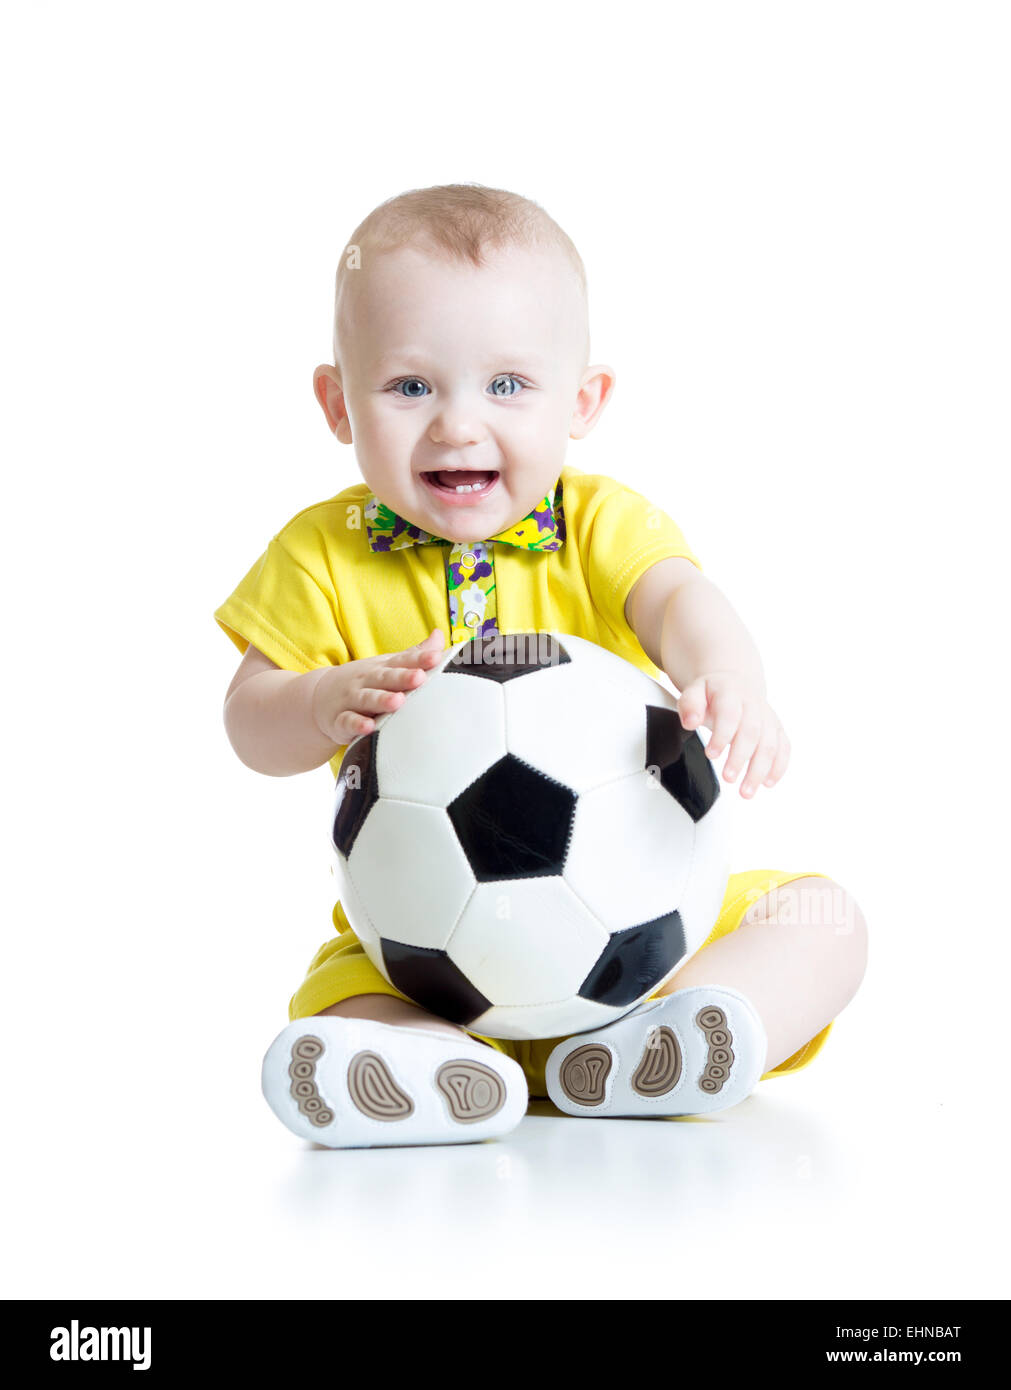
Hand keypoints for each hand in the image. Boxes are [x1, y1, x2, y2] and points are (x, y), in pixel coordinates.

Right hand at [311, 628, 445, 745]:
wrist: (321, 696)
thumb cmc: (366, 681)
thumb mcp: (388, 665)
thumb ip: (414, 655)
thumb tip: (439, 635)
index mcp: (383, 668)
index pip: (403, 661)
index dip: (420, 659)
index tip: (436, 657)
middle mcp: (367, 681)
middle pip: (385, 678)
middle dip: (402, 677)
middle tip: (419, 677)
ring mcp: (352, 699)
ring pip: (367, 699)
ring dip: (381, 700)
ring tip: (397, 702)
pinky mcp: (340, 720)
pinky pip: (348, 722)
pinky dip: (356, 724)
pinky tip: (368, 727)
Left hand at [676, 671, 789, 797]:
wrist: (734, 681)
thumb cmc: (713, 692)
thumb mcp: (694, 691)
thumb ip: (690, 705)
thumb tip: (690, 722)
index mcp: (731, 694)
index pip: (729, 715)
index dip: (722, 736)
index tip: (710, 754)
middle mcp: (753, 706)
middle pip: (751, 733)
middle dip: (740, 758)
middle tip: (728, 778)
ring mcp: (767, 718)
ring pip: (769, 744)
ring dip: (760, 770)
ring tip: (746, 791)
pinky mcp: (776, 729)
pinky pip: (783, 747)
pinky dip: (779, 766)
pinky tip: (768, 783)